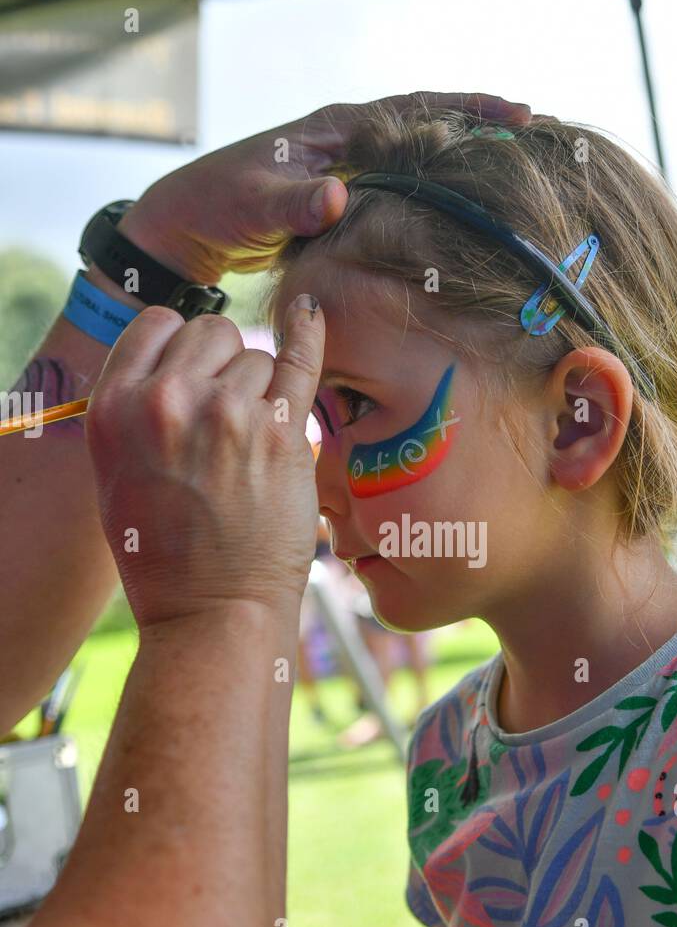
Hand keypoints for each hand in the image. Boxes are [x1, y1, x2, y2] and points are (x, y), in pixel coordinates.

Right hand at [85, 296, 323, 628]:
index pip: (156, 324)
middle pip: (210, 333)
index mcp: (115, 407)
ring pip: (256, 357)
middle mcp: (166, 400)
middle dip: (223, 365)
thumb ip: (135, 410)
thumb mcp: (116, 474)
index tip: (195, 374)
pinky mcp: (280, 433)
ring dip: (261, 391)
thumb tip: (172, 362)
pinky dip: (310, 334)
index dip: (180, 346)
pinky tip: (312, 314)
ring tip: (251, 449)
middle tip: (228, 421)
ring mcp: (226, 412)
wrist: (212, 612)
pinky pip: (299, 361)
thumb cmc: (164, 555)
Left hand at [120, 91, 531, 282]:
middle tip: (536, 138)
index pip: (413, 109)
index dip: (465, 110)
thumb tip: (338, 197)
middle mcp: (349, 142)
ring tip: (516, 176)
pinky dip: (435, 199)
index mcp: (336, 130)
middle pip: (428, 127)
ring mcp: (350, 171)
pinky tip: (464, 218)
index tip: (515, 116)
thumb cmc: (217, 206)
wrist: (188, 227)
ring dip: (463, 165)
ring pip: (419, 160)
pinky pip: (402, 193)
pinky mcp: (346, 201)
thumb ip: (294, 203)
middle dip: (481, 130)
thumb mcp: (254, 205)